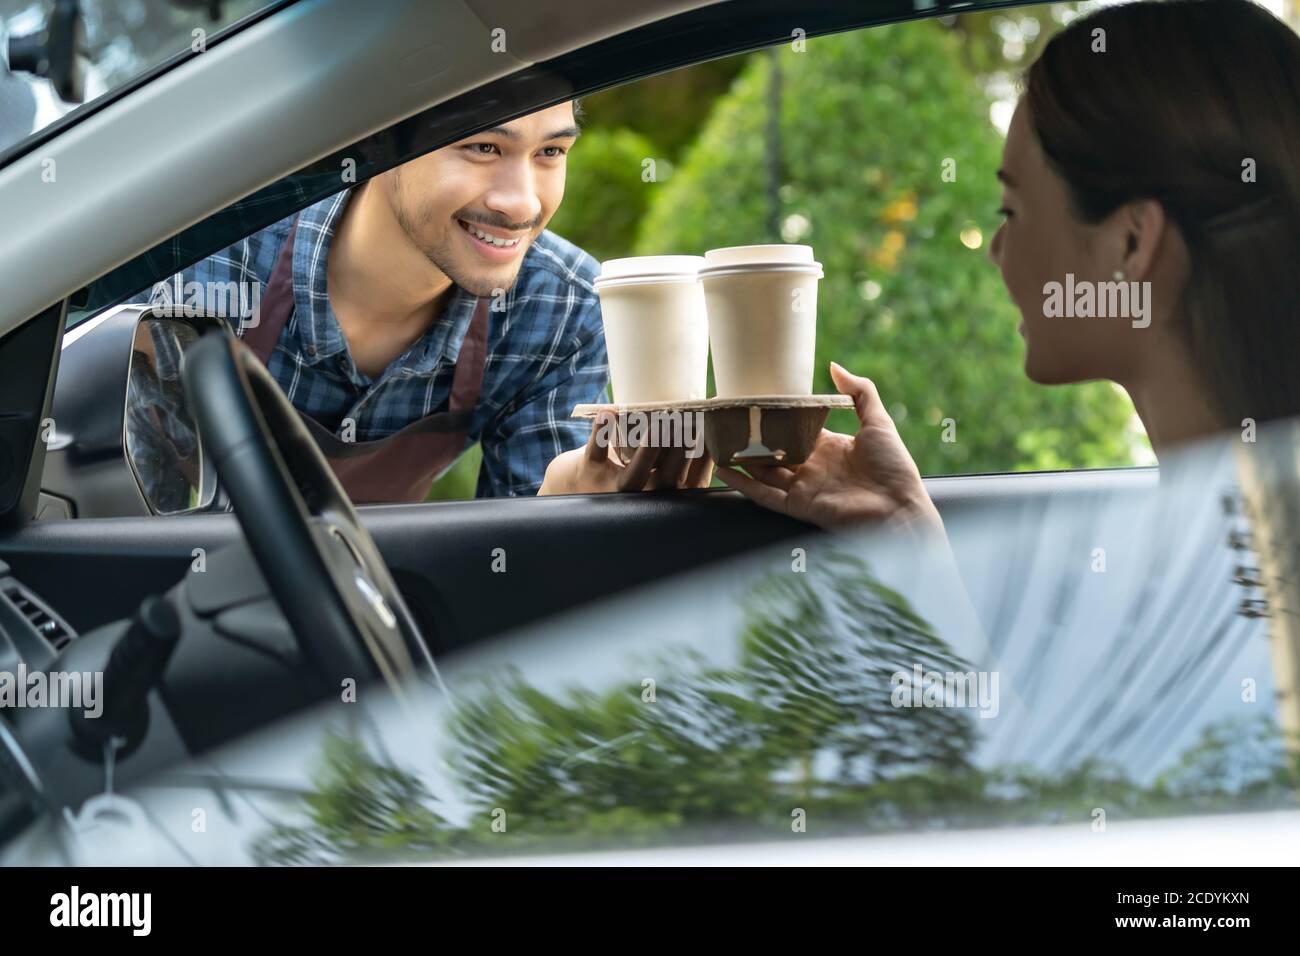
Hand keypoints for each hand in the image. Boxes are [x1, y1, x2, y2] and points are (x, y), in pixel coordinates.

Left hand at [539, 409, 714, 494]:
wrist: (579, 487)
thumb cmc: (628, 476)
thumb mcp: (656, 478)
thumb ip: (682, 463)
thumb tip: (712, 431)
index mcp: (662, 496)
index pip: (690, 481)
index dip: (702, 458)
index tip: (711, 433)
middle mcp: (642, 496)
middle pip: (667, 476)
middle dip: (679, 450)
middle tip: (690, 425)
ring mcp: (615, 484)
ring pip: (635, 472)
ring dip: (647, 450)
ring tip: (658, 427)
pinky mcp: (590, 468)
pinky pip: (596, 450)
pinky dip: (601, 431)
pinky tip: (609, 412)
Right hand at [716, 362, 941, 532]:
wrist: (900, 508)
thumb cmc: (895, 467)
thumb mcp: (878, 422)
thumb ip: (859, 393)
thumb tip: (834, 366)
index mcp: (830, 448)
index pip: (796, 430)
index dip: (777, 418)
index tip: (757, 403)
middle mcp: (813, 467)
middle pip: (775, 451)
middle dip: (753, 438)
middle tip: (730, 420)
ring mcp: (804, 488)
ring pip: (764, 471)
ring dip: (741, 459)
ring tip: (718, 442)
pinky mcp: (798, 506)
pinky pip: (764, 495)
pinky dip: (743, 484)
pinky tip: (724, 470)